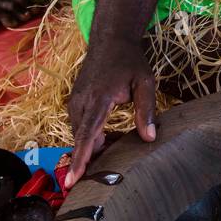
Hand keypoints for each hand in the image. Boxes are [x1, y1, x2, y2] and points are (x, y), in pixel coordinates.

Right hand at [66, 37, 156, 186]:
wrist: (110, 41)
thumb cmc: (130, 62)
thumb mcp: (145, 82)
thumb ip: (147, 111)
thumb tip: (149, 138)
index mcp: (99, 98)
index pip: (86, 135)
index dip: (80, 159)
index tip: (72, 180)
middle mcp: (81, 102)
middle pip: (82, 140)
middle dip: (92, 158)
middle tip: (112, 168)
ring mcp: (75, 102)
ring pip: (80, 135)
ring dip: (94, 146)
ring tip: (115, 146)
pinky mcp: (74, 103)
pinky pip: (80, 127)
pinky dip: (91, 137)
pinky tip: (108, 137)